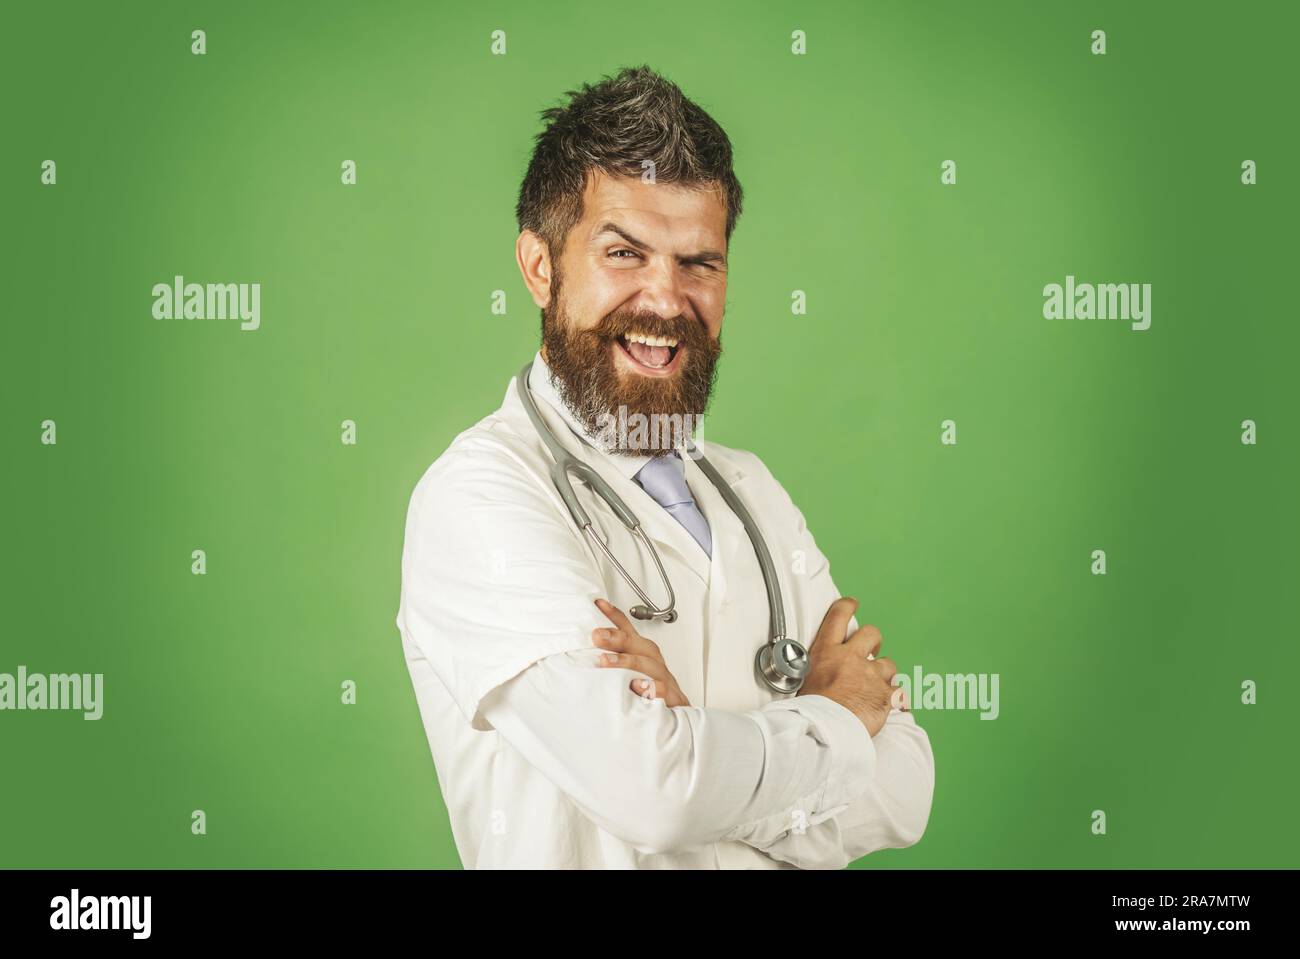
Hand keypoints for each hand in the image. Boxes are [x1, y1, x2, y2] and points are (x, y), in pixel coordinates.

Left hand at [591, 598, 691, 706]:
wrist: (678, 721)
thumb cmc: (649, 697)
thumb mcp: (627, 678)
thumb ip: (609, 667)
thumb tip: (581, 658)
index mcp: (642, 655)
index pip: (628, 631)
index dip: (614, 616)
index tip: (597, 604)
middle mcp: (653, 663)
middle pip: (637, 645)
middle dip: (617, 638)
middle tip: (596, 636)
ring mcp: (664, 680)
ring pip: (649, 666)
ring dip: (627, 662)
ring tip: (606, 661)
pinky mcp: (673, 699)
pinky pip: (664, 691)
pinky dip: (651, 688)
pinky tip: (636, 687)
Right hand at [796, 596, 906, 736]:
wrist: (824, 731)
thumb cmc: (809, 710)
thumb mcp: (803, 680)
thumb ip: (819, 669)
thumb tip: (820, 672)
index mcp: (827, 652)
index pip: (838, 616)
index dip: (848, 606)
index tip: (853, 604)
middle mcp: (851, 658)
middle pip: (872, 634)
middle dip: (874, 641)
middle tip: (872, 651)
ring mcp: (871, 676)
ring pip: (889, 665)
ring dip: (884, 674)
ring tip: (874, 688)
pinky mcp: (886, 695)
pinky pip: (899, 693)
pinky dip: (894, 700)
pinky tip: (886, 706)